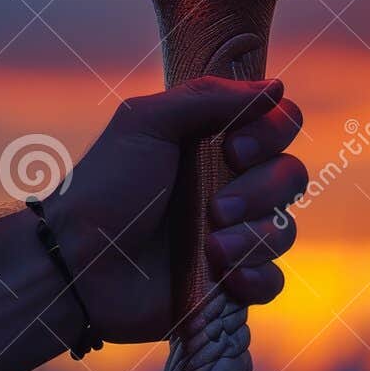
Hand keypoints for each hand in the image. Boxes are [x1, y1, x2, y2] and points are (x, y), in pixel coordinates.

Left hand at [43, 77, 305, 343]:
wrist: (77, 262)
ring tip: (211, 249)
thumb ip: (208, 97)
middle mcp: (231, 185)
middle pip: (291, 176)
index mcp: (215, 142)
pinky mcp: (228, 284)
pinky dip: (257, 278)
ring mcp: (233, 235)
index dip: (272, 133)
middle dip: (259, 191)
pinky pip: (273, 280)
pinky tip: (226, 276)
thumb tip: (276, 86)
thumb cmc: (105, 186)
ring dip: (253, 238)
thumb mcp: (146, 122)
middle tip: (214, 207)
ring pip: (284, 229)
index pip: (280, 123)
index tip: (234, 147)